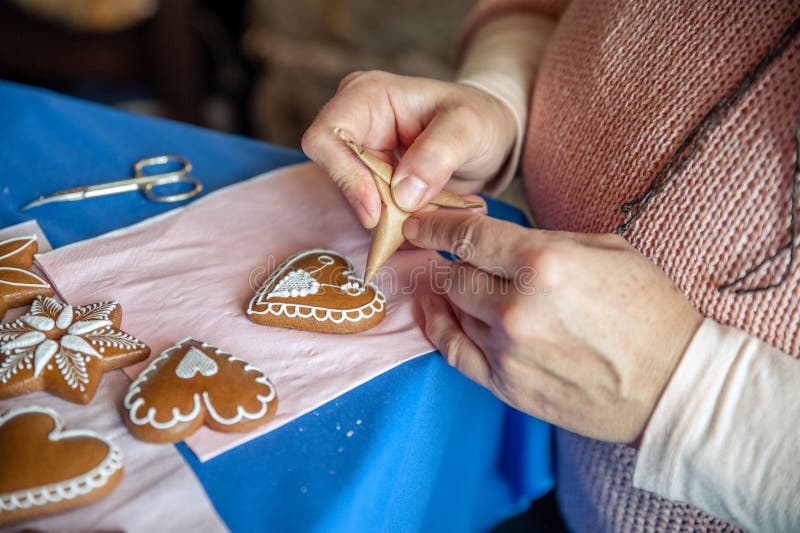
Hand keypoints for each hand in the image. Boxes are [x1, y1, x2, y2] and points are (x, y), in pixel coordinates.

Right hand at [301, 71, 515, 227]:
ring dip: (388, 216)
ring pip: (353, 198)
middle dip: (370, 202)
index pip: (326, 138)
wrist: (492, 136)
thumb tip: (402, 194)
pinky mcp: (374, 181)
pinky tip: (427, 216)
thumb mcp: (470, 128)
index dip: (344, 176)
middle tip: (409, 219)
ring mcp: (362, 153)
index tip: (376, 211)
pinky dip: (398, 221)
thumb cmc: (480, 119)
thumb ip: (437, 154)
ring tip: (429, 214)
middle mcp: (355, 123)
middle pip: (335, 174)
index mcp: (366, 95)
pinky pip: (373, 210)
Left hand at [403, 211, 703, 443]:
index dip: (436, 226)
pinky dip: (439, 328)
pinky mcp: (507, 386)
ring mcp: (508, 351)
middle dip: (455, 262)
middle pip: (455, 276)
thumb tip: (500, 240)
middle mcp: (517, 308)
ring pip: (454, 311)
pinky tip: (434, 313)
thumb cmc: (648, 312)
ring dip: (453, 295)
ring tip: (454, 283)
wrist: (671, 384)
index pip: (468, 237)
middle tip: (458, 258)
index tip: (419, 223)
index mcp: (543, 264)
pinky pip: (454, 352)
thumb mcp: (605, 250)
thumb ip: (544, 241)